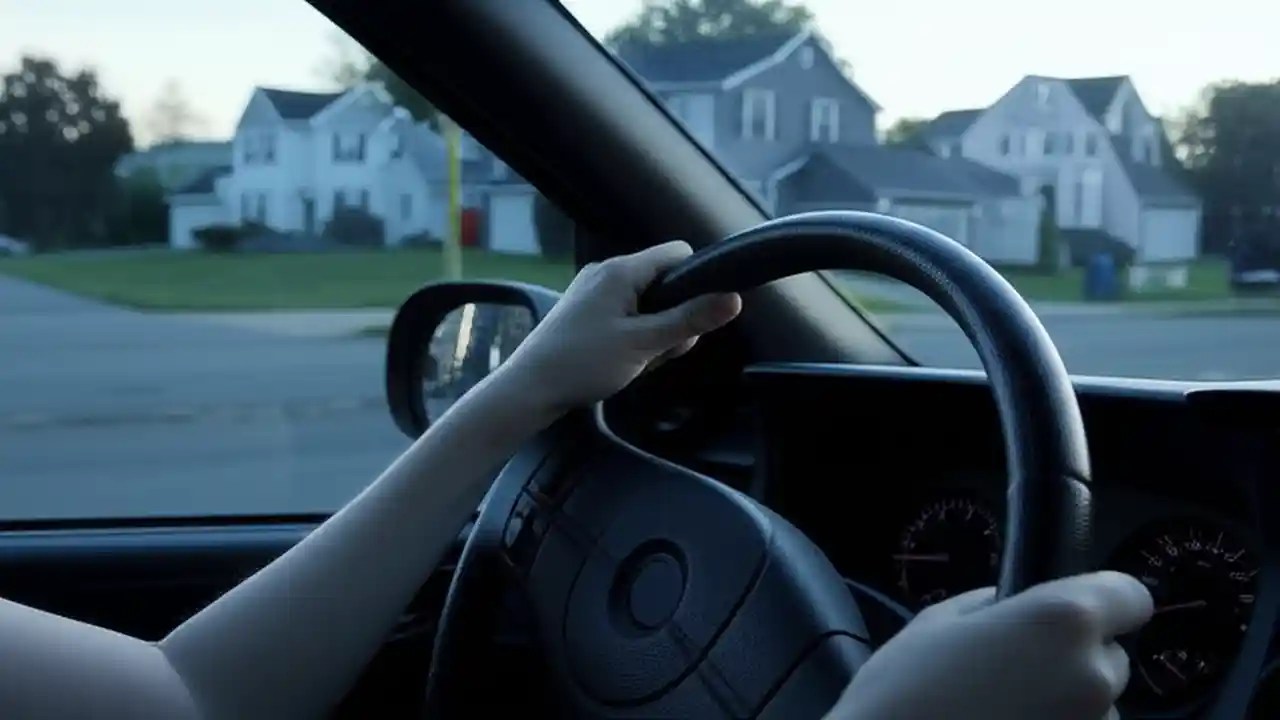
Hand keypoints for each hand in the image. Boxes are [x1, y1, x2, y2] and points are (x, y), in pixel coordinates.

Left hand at [499, 240, 740, 415]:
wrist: (529, 389)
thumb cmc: (582, 364)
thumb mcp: (644, 344)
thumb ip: (690, 320)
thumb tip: (734, 299)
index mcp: (620, 270)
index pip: (678, 254)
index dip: (697, 282)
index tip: (693, 319)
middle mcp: (606, 272)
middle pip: (665, 283)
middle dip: (674, 318)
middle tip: (658, 351)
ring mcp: (595, 292)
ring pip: (648, 304)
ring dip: (655, 333)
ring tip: (637, 360)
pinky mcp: (587, 312)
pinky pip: (628, 316)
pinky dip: (635, 337)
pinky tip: (622, 361)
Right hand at [828, 571, 1152, 719]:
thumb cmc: (902, 690)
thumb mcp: (938, 623)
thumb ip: (993, 608)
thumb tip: (1014, 610)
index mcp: (1062, 620)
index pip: (1130, 596)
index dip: (1105, 603)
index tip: (1074, 617)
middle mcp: (1093, 675)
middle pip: (1110, 660)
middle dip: (1074, 663)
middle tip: (1017, 676)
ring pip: (1096, 709)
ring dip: (1065, 708)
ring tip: (1005, 714)